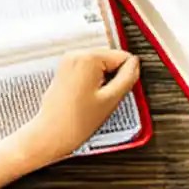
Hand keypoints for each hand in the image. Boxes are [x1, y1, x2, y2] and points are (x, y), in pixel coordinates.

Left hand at [24, 49, 140, 161]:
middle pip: (111, 59)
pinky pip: (89, 69)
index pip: (123, 57)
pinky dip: (94, 81)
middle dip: (114, 77)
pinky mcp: (64, 69)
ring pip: (101, 64)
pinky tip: (88, 97)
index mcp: (88, 59)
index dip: (127, 75)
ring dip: (104, 80)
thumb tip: (135, 65)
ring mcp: (67, 61)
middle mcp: (75, 55)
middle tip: (107, 97)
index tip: (118, 90)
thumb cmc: (77, 121)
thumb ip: (128, 77)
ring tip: (96, 98)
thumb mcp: (112, 99)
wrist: (52, 133)